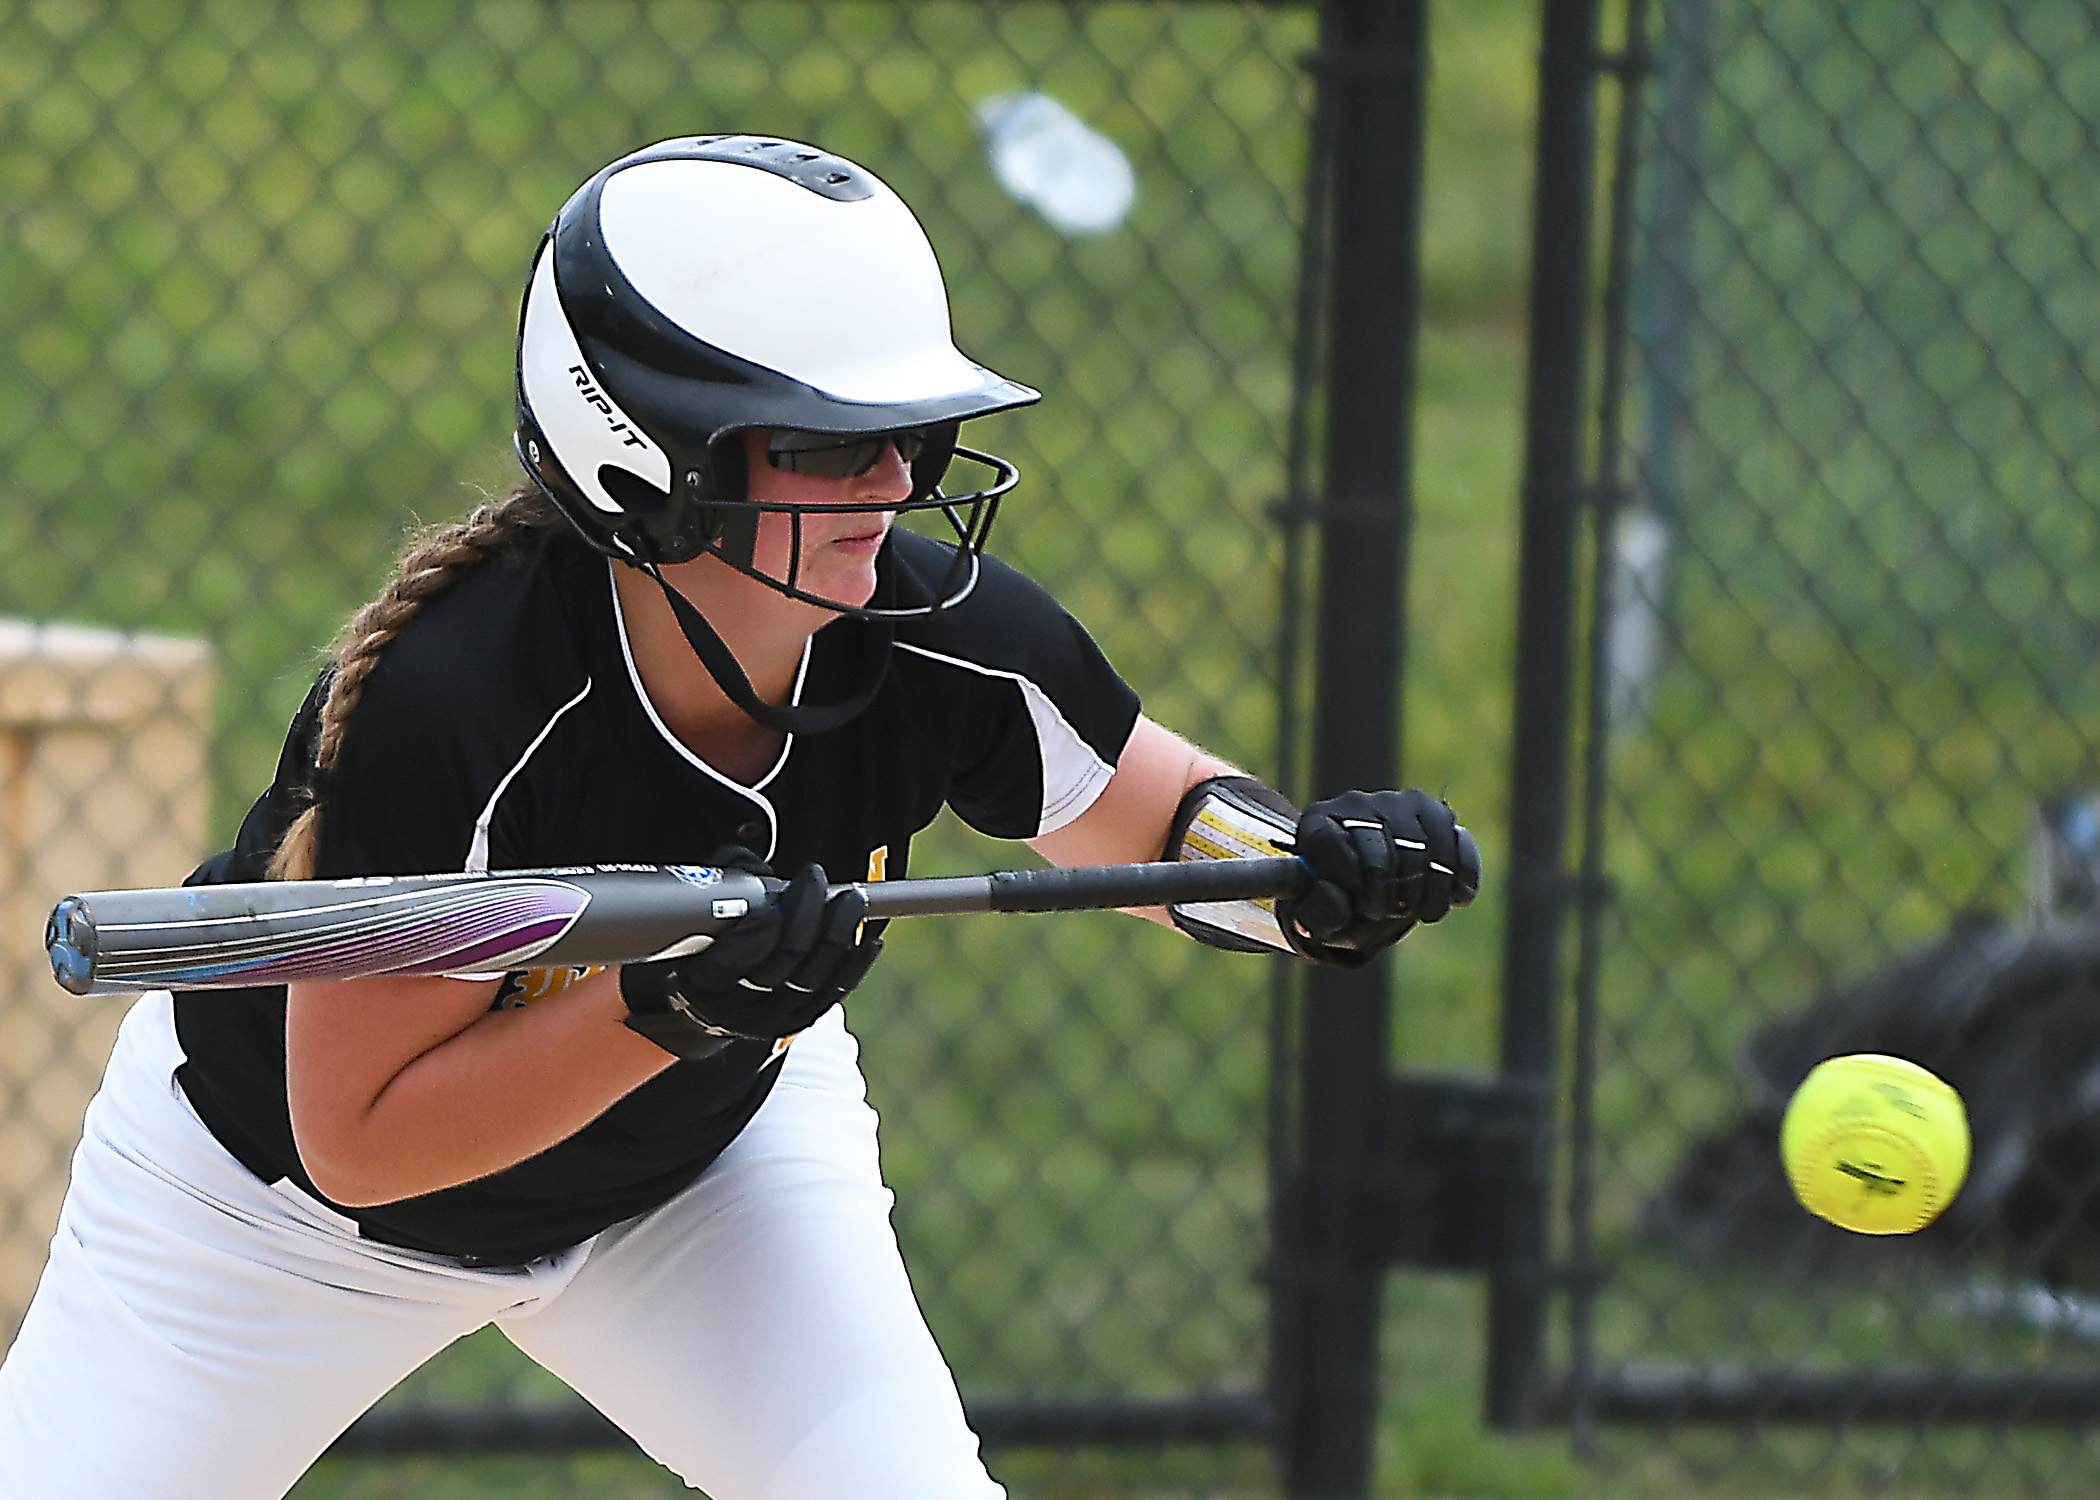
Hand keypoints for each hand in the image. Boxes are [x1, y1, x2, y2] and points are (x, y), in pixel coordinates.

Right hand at [620, 858, 881, 1047]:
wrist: (709, 1000)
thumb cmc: (707, 943)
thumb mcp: (697, 912)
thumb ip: (721, 884)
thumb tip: (753, 868)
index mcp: (704, 979)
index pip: (733, 959)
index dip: (758, 930)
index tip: (772, 903)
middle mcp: (739, 1006)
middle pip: (785, 959)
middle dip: (806, 914)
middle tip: (815, 879)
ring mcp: (773, 1017)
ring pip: (815, 977)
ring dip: (838, 932)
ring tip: (850, 900)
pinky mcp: (801, 1020)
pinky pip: (835, 992)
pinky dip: (855, 964)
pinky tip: (869, 940)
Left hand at [1279, 789, 1477, 965]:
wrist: (1365, 888)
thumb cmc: (1336, 903)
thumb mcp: (1316, 916)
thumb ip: (1318, 915)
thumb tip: (1341, 905)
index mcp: (1318, 824)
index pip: (1332, 845)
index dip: (1352, 883)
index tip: (1365, 909)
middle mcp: (1357, 804)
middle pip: (1385, 848)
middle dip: (1394, 892)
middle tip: (1393, 913)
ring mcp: (1399, 803)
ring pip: (1427, 844)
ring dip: (1431, 889)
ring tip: (1423, 913)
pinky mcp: (1435, 814)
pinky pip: (1460, 840)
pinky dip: (1463, 874)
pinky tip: (1457, 898)